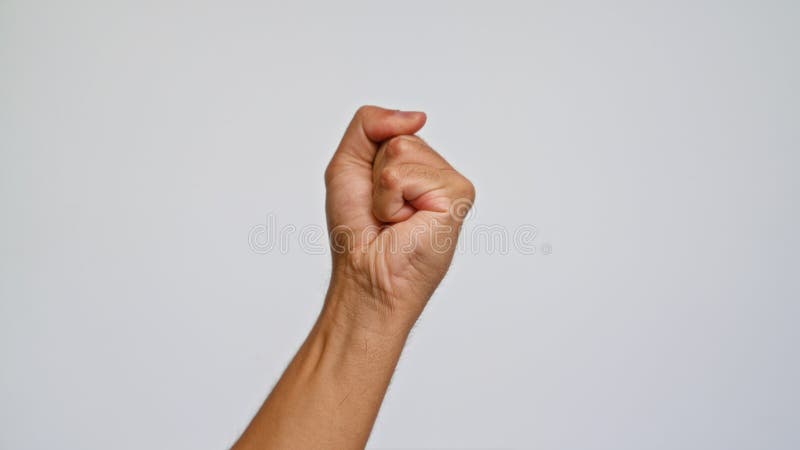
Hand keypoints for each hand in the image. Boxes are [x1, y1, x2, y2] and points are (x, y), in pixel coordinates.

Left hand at [324, 106, 474, 333]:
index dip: (367, 160)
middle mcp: (436, 171)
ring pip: (402, 149)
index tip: (371, 195)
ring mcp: (450, 183)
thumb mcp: (348, 164)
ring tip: (395, 218)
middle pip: (398, 136)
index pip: (392, 128)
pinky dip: (391, 200)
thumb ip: (370, 124)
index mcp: (415, 164)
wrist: (366, 273)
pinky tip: (405, 222)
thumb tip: (417, 117)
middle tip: (385, 210)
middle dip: (375, 174)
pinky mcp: (457, 195)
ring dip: (383, 189)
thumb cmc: (358, 231)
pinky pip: (406, 174)